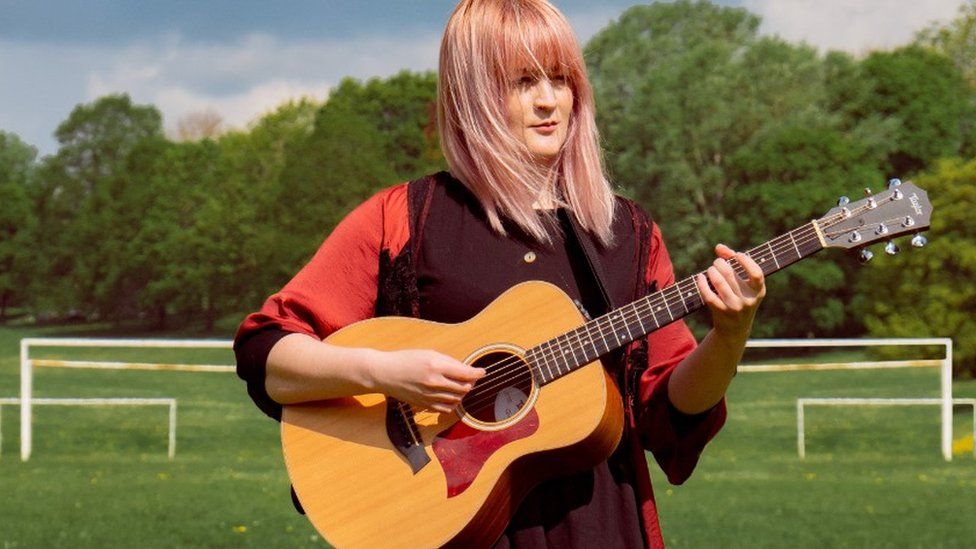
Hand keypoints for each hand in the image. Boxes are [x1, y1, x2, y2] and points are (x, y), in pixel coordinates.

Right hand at [368, 349, 485, 412]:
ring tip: (461, 385)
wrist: (384, 373)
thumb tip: (465, 369)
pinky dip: (453, 403)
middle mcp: (434, 382)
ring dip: (462, 393)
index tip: (482, 372)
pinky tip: (451, 396)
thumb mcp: (428, 353)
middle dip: (471, 383)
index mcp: (436, 365)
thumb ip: (448, 361)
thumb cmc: (405, 359)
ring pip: (457, 399)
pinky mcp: (425, 405)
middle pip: (464, 387)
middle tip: (471, 378)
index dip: (478, 373)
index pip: (465, 373)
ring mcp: (429, 396)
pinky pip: (446, 408)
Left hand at [695, 243, 765, 340]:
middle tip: (717, 262)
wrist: (735, 329)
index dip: (746, 261)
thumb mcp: (743, 283)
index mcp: (758, 291)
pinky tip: (700, 277)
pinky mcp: (721, 312)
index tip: (737, 255)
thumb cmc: (739, 298)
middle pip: (731, 275)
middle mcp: (748, 300)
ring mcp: (734, 307)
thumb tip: (719, 247)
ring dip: (712, 272)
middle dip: (720, 264)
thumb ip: (734, 261)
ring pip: (719, 284)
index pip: (756, 274)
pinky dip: (702, 283)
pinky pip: (708, 295)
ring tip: (711, 269)